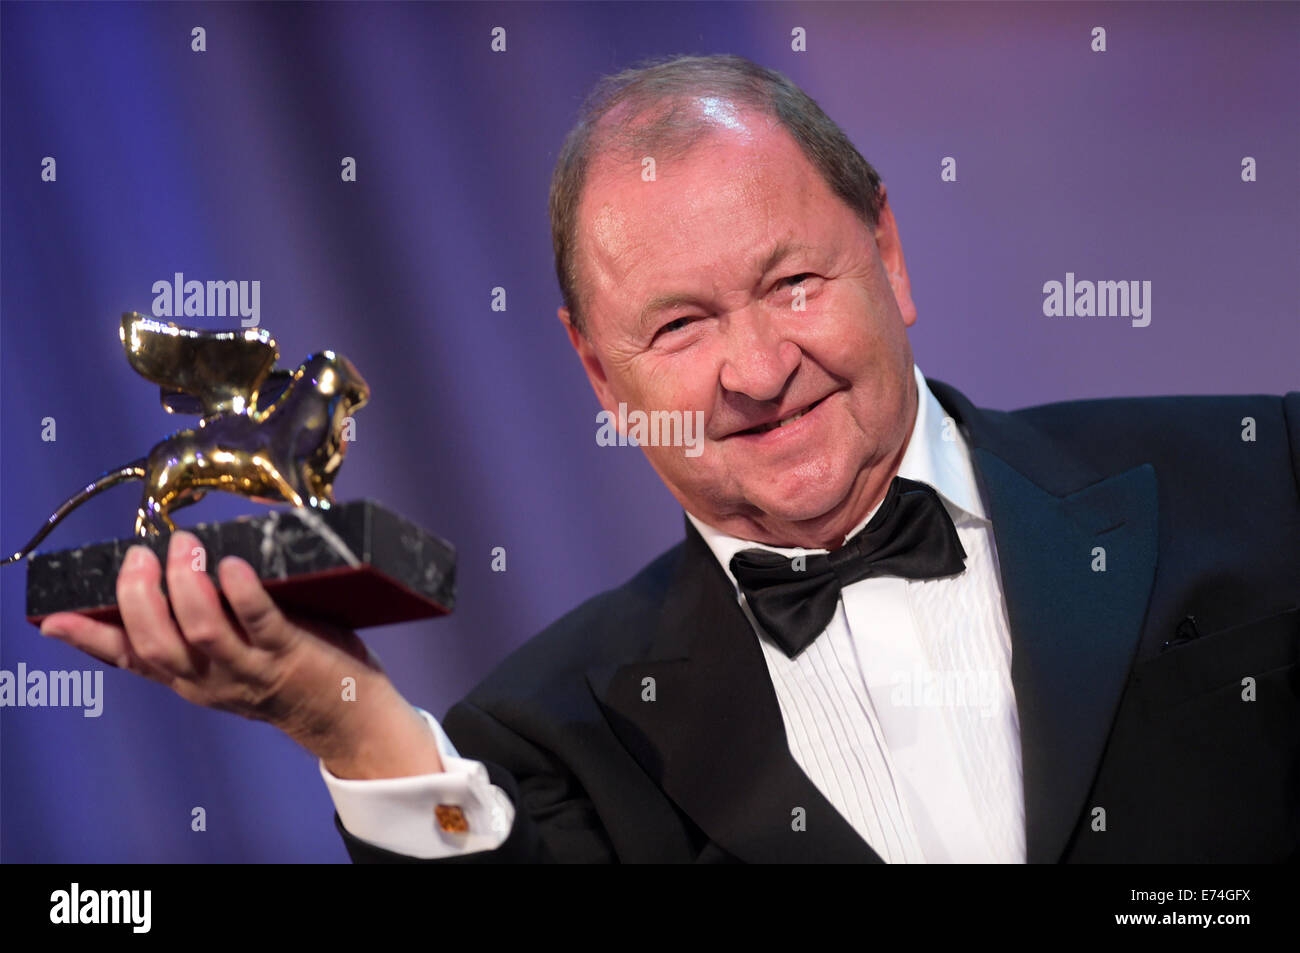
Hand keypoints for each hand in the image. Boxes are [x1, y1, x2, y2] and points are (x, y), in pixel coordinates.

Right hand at [38, 530, 443, 778]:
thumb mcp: (229, 661)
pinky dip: (242, 593)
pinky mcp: (291, 654)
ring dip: (186, 587)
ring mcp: (251, 669)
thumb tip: (175, 569)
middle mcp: (212, 679)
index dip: (90, 638)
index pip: (131, 659)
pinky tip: (234, 566)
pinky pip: (261, 622)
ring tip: (184, 546)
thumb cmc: (289, 674)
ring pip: (202, 633)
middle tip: (139, 555)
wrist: (348, 717)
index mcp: (190, 679)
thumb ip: (200, 627)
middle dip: (139, 597)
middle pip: (157, 644)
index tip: (54, 618)